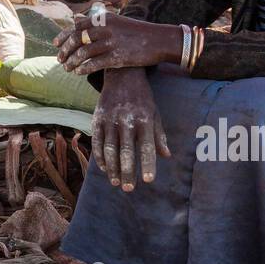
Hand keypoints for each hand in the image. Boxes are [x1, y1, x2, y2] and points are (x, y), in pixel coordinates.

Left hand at [55, 13, 178, 74]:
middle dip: (65, 51)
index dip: (63, 36)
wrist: (158, 40)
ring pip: (83, 53)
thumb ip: (97, 22)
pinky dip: (83, 68)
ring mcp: (111, 43)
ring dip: (72, 62)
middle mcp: (105, 28)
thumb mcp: (116, 21)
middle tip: (60, 60)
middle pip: (77, 40)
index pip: (77, 27)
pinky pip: (94, 64)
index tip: (55, 44)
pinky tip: (78, 72)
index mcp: (103, 18)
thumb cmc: (137, 32)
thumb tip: (78, 21)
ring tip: (68, 68)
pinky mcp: (117, 57)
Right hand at [91, 68, 170, 190]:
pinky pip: (97, 142)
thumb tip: (167, 156)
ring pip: (109, 149)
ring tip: (116, 183)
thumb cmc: (142, 98)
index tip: (148, 180)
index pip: (147, 146)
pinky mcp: (97, 118)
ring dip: (112, 168)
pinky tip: (105, 169)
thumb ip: (159, 136)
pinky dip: (100, 157)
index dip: (148, 164)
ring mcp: (110, 119)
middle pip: (126, 151)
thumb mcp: (155, 113)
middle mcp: (127, 120)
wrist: (122, 74)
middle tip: (128, 189)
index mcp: (145, 120)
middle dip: (127, 172)